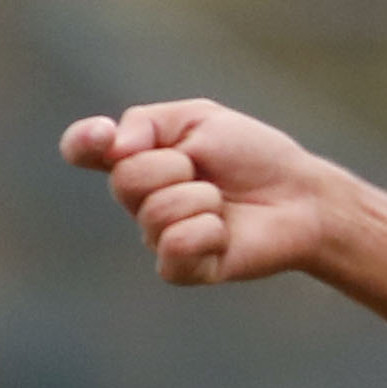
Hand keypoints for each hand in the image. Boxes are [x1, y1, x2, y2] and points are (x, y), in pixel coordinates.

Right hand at [59, 99, 337, 284]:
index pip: (83, 150)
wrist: (303, 196)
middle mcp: (140, 199)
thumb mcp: (201, 120)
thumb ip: (148, 123)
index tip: (105, 136)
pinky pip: (175, 247)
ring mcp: (159, 235)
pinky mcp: (184, 268)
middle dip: (174, 167)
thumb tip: (112, 147)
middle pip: (125, 180)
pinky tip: (225, 231)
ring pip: (155, 212)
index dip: (83, 143)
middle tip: (207, 171)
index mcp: (139, 157)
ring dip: (201, 198)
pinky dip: (208, 231)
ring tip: (223, 201)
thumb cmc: (254, 156)